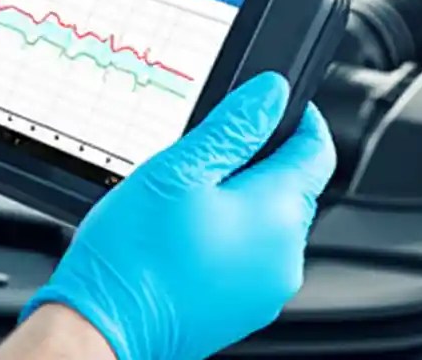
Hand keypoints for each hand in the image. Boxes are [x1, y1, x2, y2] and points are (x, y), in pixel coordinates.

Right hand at [22, 73, 335, 359]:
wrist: (104, 327)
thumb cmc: (133, 255)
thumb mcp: (177, 170)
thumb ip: (233, 127)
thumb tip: (272, 93)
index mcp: (277, 212)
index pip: (317, 149)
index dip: (297, 119)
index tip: (270, 105)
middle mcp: (286, 254)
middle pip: (293, 187)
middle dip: (257, 164)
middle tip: (201, 161)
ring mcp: (268, 287)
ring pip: (270, 224)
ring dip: (240, 204)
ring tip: (185, 206)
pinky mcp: (247, 308)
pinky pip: (251, 258)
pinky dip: (229, 240)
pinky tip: (186, 240)